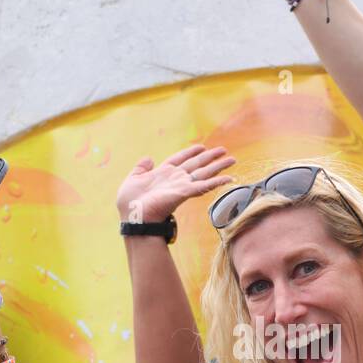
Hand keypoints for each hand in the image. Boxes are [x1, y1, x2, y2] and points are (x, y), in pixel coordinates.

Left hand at [116, 145, 235, 222]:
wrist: (134, 216)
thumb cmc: (130, 202)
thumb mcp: (132, 179)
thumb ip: (141, 168)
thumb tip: (148, 158)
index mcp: (163, 172)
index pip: (180, 158)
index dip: (191, 152)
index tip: (201, 146)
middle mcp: (175, 178)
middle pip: (196, 164)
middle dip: (210, 157)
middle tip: (224, 151)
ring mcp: (182, 185)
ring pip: (204, 173)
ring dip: (218, 166)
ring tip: (232, 160)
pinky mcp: (185, 192)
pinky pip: (204, 185)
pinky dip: (217, 181)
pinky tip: (229, 178)